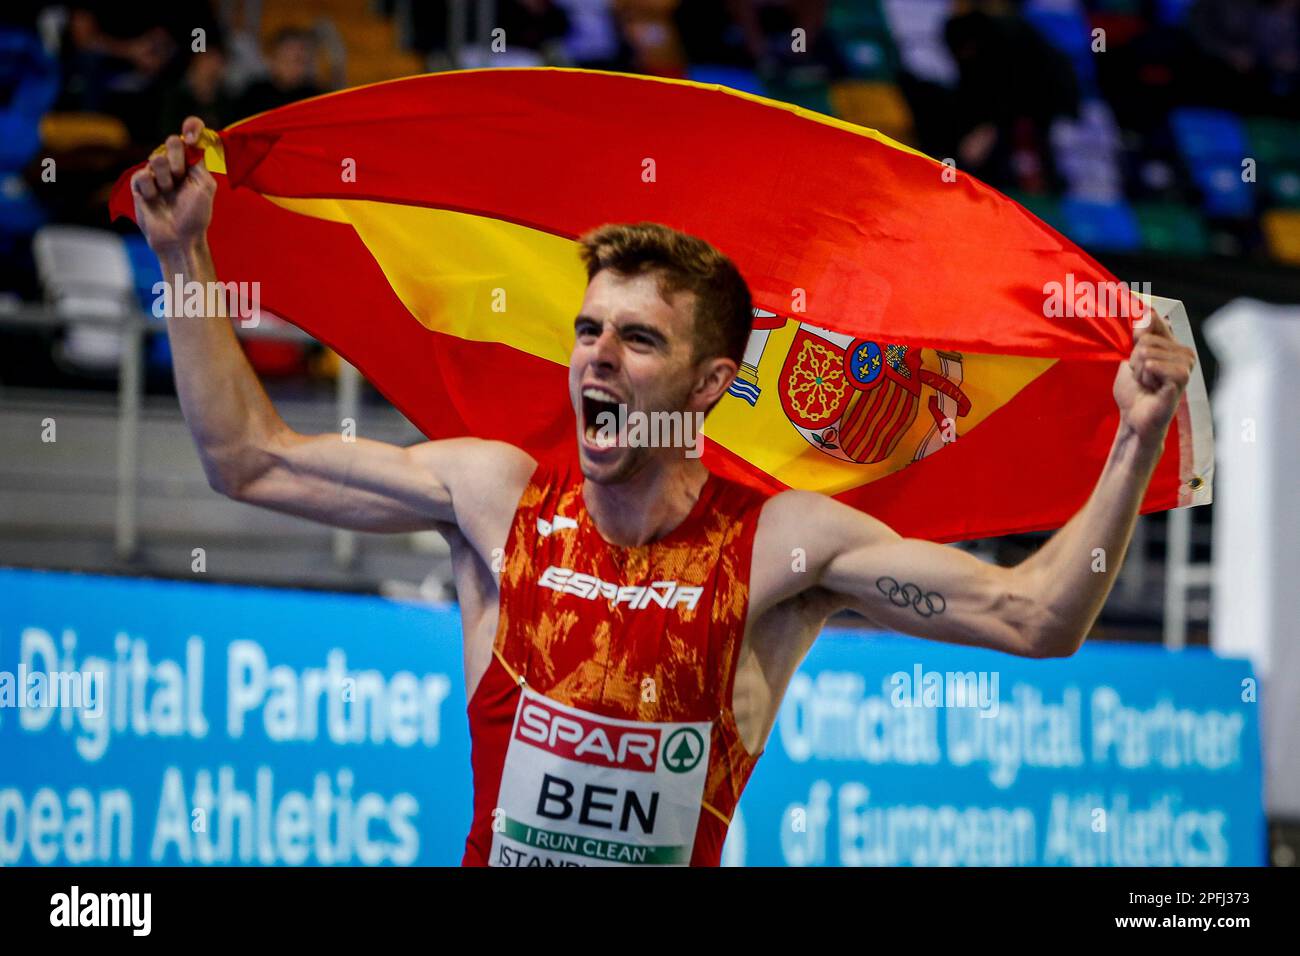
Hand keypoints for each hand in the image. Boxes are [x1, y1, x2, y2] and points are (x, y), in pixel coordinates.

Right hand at [130, 116, 215, 256]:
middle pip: (173, 142)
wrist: (179, 238)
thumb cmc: (196, 215)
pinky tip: (153, 198)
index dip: (192, 128)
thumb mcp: (206, 186)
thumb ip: (200, 161)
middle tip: (180, 176)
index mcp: (192, 164)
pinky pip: (143, 175)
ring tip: (168, 193)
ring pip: (157, 159)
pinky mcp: (139, 185)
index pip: (191, 136)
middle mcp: (174, 166)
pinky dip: (150, 187)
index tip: (192, 134)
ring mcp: (156, 174)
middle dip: (178, 159)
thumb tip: (194, 142)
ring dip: (165, 178)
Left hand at [1112, 312, 1195, 444]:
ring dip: (1139, 372)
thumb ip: (1139, 335)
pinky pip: (1151, 365)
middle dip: (1134, 361)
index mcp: (1174, 345)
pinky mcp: (1182, 377)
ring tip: (1147, 384)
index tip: (1134, 345)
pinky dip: (1144, 378)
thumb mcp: (1131, 357)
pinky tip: (1153, 389)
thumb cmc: (1134, 391)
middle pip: (1145, 340)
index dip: (1138, 332)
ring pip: (1146, 353)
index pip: (1155, 320)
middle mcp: (1184, 352)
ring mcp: (1186, 364)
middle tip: (1142, 377)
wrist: (1135, 418)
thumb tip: (1147, 311)